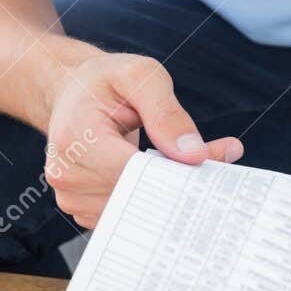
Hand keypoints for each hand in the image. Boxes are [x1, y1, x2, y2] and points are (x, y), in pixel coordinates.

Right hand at [43, 52, 242, 228]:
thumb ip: (168, 113)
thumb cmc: (106, 81)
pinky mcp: (84, 209)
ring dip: (172, 191)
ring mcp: (72, 196)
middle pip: (139, 194)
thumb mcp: (140, 76)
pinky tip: (168, 174)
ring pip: (138, 210)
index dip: (178, 170)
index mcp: (76, 138)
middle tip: (223, 156)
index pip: (134, 172)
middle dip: (184, 179)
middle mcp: (67, 174)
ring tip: (193, 159)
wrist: (72, 93)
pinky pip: (130, 214)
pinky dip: (155, 199)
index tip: (217, 158)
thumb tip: (193, 154)